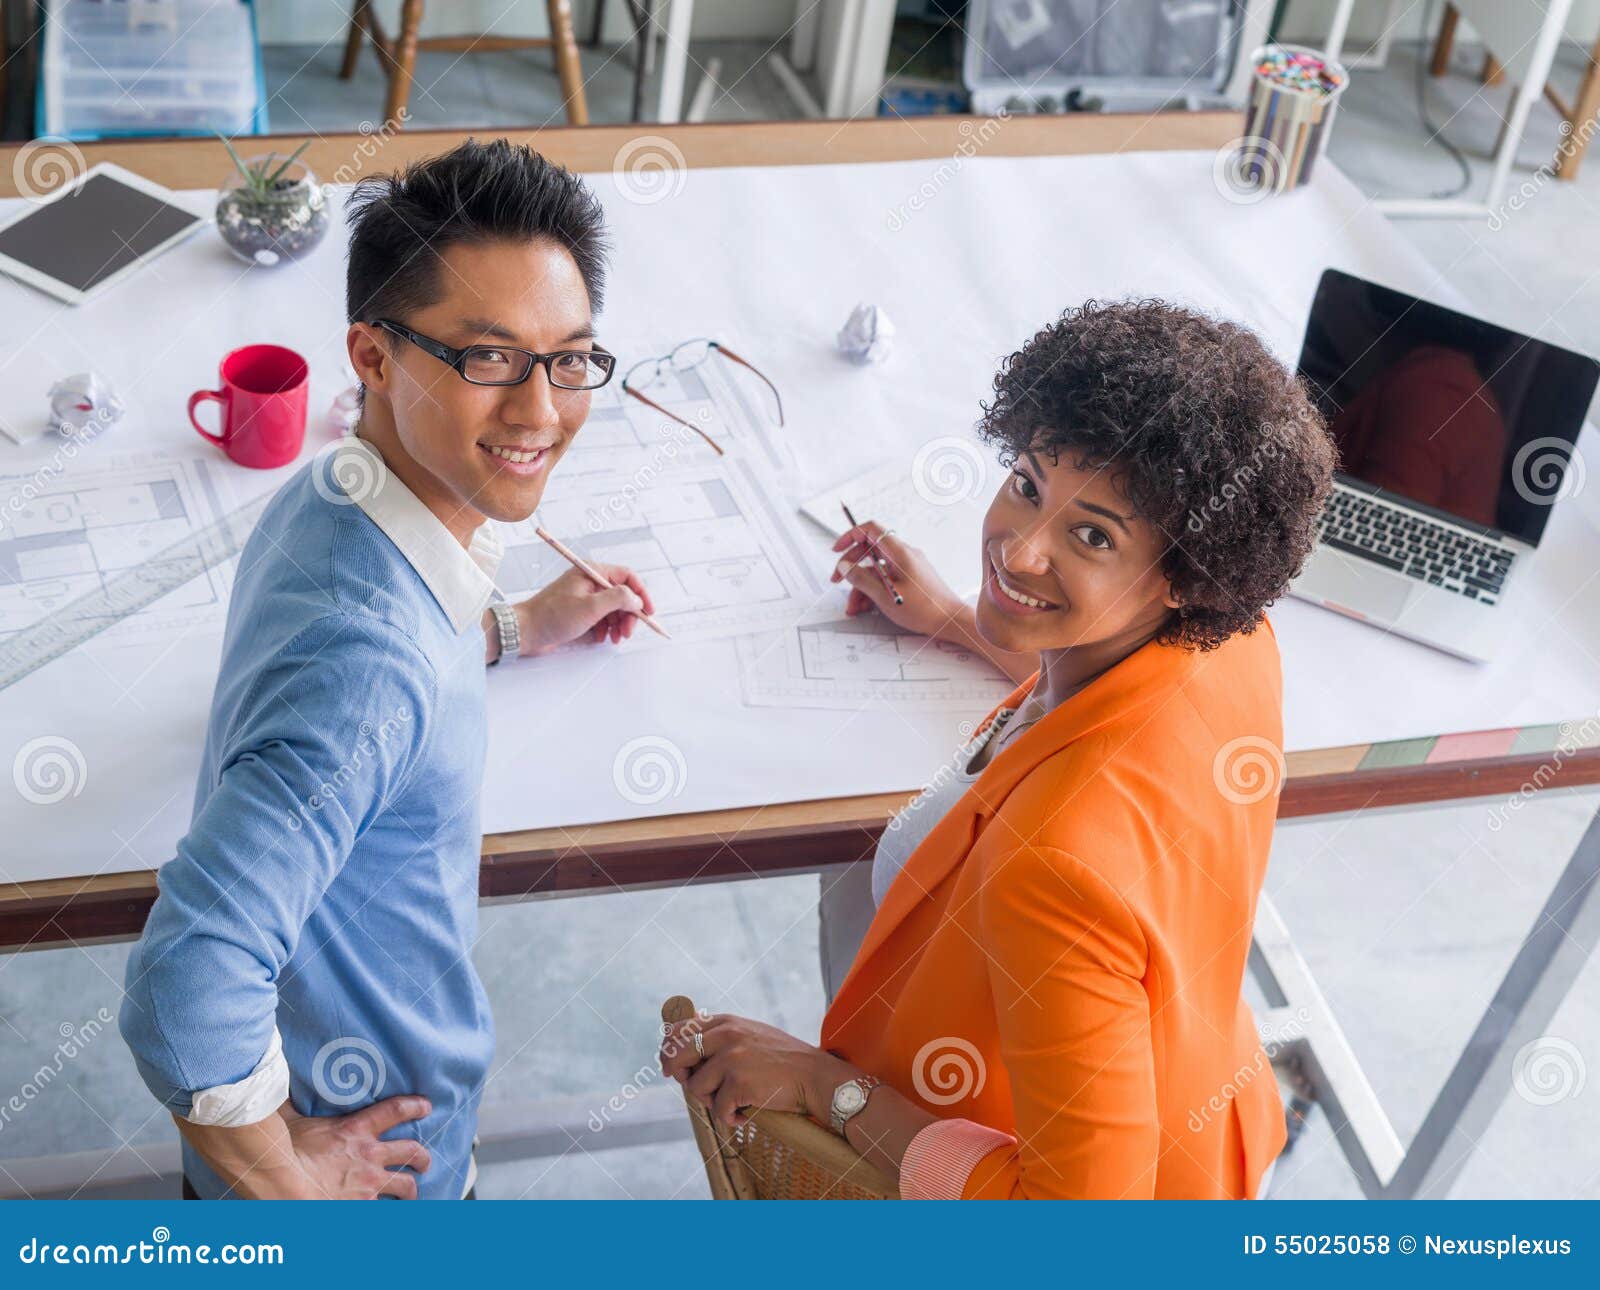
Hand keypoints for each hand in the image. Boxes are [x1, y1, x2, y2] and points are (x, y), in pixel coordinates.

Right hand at [277, 1095, 432, 1198]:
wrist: (286, 1186)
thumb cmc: (287, 1152)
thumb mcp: (294, 1120)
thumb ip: (294, 1105)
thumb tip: (279, 1087)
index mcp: (357, 1129)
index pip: (396, 1110)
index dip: (414, 1107)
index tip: (426, 1107)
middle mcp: (371, 1155)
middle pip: (411, 1151)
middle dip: (422, 1156)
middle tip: (424, 1161)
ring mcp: (370, 1183)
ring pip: (406, 1185)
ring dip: (411, 1189)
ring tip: (412, 1194)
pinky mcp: (364, 1207)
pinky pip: (385, 1211)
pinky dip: (388, 1213)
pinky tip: (392, 1216)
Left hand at [518, 563, 654, 654]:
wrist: (526, 631)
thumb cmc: (552, 616)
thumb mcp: (590, 607)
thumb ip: (617, 599)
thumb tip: (637, 598)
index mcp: (592, 572)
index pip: (627, 576)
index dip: (641, 594)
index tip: (649, 612)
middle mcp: (590, 582)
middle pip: (622, 595)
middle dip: (629, 614)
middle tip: (628, 632)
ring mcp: (585, 597)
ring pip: (614, 609)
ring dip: (619, 624)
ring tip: (615, 639)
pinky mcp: (580, 612)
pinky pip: (602, 618)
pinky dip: (607, 629)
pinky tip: (602, 638)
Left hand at [659, 1013, 855, 1130]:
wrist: (814, 1076)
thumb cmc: (782, 1059)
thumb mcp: (749, 1034)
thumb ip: (720, 1036)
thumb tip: (682, 1047)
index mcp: (725, 1022)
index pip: (678, 1030)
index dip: (668, 1051)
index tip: (670, 1068)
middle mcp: (725, 1035)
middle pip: (677, 1057)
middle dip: (681, 1077)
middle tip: (699, 1090)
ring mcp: (731, 1058)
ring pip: (696, 1088)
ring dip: (712, 1101)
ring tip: (734, 1101)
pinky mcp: (738, 1083)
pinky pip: (718, 1110)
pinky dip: (730, 1118)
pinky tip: (746, 1113)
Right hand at [830, 521, 965, 639]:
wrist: (950, 620)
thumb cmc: (925, 609)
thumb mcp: (885, 596)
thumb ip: (862, 579)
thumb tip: (845, 566)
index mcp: (899, 552)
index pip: (871, 530)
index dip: (851, 535)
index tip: (838, 550)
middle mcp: (904, 555)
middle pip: (870, 551)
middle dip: (851, 566)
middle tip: (837, 580)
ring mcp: (908, 566)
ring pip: (876, 568)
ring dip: (861, 585)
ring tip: (854, 606)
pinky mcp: (910, 577)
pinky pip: (887, 577)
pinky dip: (875, 589)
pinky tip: (867, 606)